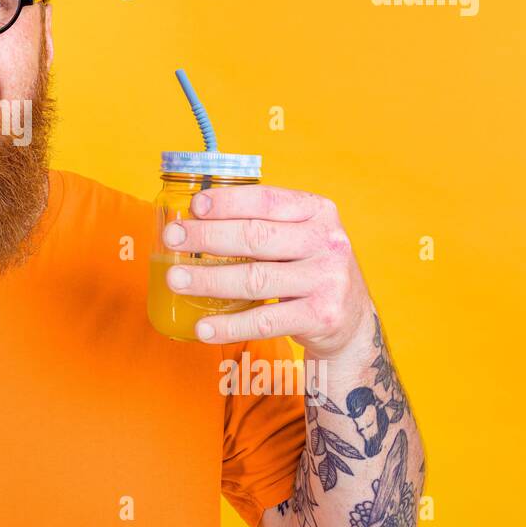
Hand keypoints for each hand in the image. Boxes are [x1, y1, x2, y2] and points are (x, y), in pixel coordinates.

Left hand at [162, 185, 375, 358]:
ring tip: (176, 279)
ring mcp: (327, 280)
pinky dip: (230, 325)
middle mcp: (327, 242)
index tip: (194, 206)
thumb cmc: (309, 268)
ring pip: (255, 279)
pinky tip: (203, 326)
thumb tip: (196, 217)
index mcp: (319, 212)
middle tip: (172, 239)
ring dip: (209, 280)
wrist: (353, 320)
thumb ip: (264, 223)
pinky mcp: (322, 316)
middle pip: (255, 237)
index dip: (227, 202)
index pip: (267, 200)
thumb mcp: (299, 236)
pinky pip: (265, 320)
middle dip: (207, 237)